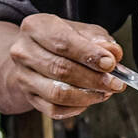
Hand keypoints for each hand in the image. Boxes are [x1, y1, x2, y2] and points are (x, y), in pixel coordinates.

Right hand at [4, 14, 124, 119]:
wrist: (36, 53)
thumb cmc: (62, 40)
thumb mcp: (82, 31)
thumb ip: (99, 40)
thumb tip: (112, 53)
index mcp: (35, 27)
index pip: (63, 43)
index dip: (89, 55)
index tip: (110, 64)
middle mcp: (24, 51)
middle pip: (61, 69)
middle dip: (93, 79)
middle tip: (115, 83)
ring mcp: (23, 76)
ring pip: (57, 93)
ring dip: (87, 96)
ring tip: (105, 91)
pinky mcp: (29, 97)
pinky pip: (53, 109)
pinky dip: (76, 108)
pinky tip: (88, 99)